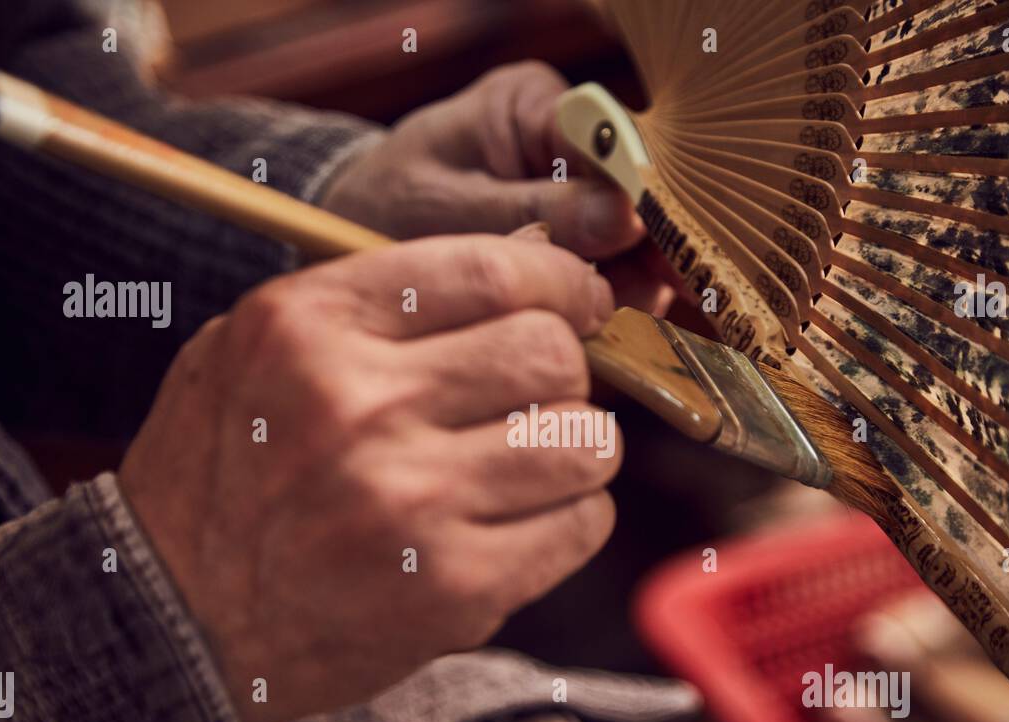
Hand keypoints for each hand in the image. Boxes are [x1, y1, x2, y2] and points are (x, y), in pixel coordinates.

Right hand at [119, 235, 620, 721]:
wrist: (174, 623)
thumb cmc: (223, 474)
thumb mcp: (257, 351)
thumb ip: (377, 303)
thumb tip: (528, 265)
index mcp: (307, 327)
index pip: (489, 270)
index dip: (559, 281)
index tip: (577, 299)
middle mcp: (358, 406)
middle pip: (550, 354)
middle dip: (564, 372)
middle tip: (537, 397)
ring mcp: (409, 502)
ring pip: (585, 441)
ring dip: (575, 449)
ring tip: (529, 464)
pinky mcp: (452, 589)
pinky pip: (581, 525)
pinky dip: (569, 520)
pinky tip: (517, 524)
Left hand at [323, 61, 671, 312]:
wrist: (348, 233)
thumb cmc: (381, 207)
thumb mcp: (445, 210)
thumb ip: (532, 214)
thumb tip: (628, 220)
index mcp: (535, 105)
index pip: (615, 147)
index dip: (647, 204)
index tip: (660, 257)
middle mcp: (567, 140)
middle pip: (637, 196)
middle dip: (643, 254)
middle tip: (635, 306)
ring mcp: (574, 191)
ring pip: (635, 241)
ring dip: (629, 285)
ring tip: (602, 324)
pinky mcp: (573, 239)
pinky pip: (612, 269)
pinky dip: (607, 302)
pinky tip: (595, 329)